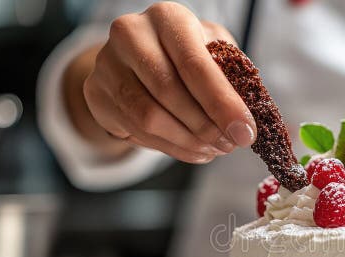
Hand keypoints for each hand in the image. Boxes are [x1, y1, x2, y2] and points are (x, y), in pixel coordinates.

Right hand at [77, 2, 255, 163]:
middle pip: (169, 91)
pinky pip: (135, 131)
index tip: (245, 132)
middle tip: (231, 145)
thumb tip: (248, 124)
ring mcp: (107, 63)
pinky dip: (171, 148)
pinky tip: (194, 150)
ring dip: (188, 141)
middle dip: (206, 126)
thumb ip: (233, 80)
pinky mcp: (96, 93)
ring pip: (149, 116)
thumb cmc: (187, 57)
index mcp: (168, 18)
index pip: (195, 64)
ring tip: (213, 150)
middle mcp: (130, 33)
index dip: (222, 103)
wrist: (138, 59)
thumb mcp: (215, 56)